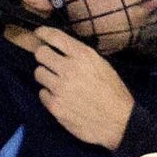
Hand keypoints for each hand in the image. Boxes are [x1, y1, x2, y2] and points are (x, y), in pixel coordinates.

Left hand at [17, 27, 136, 149]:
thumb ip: (82, 56)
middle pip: (40, 54)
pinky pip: (42, 94)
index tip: (38, 34)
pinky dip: (48, 94)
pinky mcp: (55, 106)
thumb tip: (63, 50)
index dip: (43, 33)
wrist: (118, 122)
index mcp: (83, 56)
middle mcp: (69, 69)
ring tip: (57, 83)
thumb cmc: (113, 93)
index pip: (55, 37)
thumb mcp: (102, 65)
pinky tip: (60, 98)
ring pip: (38, 73)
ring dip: (45, 76)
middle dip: (43, 57)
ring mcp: (60, 88)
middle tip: (49, 63)